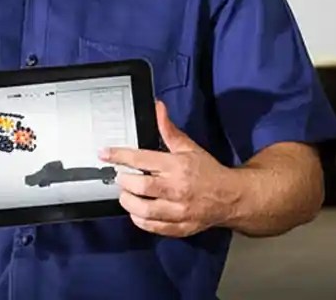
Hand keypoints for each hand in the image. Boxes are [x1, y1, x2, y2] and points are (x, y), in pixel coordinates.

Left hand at [99, 100, 236, 237]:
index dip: (119, 156)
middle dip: (124, 181)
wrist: (231, 197)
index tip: (104, 154)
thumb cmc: (208, 171)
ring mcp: (178, 211)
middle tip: (121, 177)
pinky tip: (137, 211)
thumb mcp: (189, 147)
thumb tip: (158, 108)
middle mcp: (177, 189)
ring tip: (127, 194)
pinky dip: (139, 219)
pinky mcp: (179, 227)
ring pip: (143, 210)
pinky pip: (152, 226)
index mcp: (177, 166)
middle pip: (140, 187)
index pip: (141, 160)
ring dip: (129, 202)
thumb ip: (169, 130)